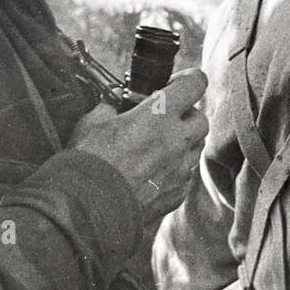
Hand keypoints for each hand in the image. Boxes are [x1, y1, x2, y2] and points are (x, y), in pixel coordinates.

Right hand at [70, 69, 208, 220]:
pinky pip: (185, 175)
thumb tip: (112, 105)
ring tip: (157, 147)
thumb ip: (108, 108)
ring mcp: (181, 169)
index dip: (189, 79)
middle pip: (200, 118)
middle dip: (186, 115)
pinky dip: (174, 169)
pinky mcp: (178, 193)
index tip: (176, 84)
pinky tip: (151, 173)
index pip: (195, 84)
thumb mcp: (91, 123)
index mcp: (158, 115)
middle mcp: (177, 140)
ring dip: (183, 142)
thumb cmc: (88, 161)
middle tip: (165, 119)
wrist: (88, 209)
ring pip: (195, 147)